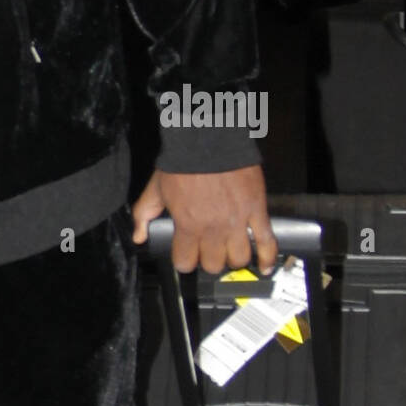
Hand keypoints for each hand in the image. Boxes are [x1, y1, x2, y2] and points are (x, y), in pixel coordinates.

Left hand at [131, 165, 275, 275]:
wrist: (208, 138)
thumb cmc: (183, 161)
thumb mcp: (156, 188)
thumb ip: (143, 213)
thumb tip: (138, 236)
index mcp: (187, 224)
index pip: (185, 263)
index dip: (184, 261)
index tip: (186, 255)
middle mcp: (213, 228)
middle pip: (214, 264)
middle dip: (209, 260)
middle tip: (208, 250)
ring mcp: (237, 221)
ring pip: (239, 259)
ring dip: (233, 257)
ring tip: (230, 249)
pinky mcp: (256, 210)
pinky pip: (267, 242)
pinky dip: (267, 257)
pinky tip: (264, 266)